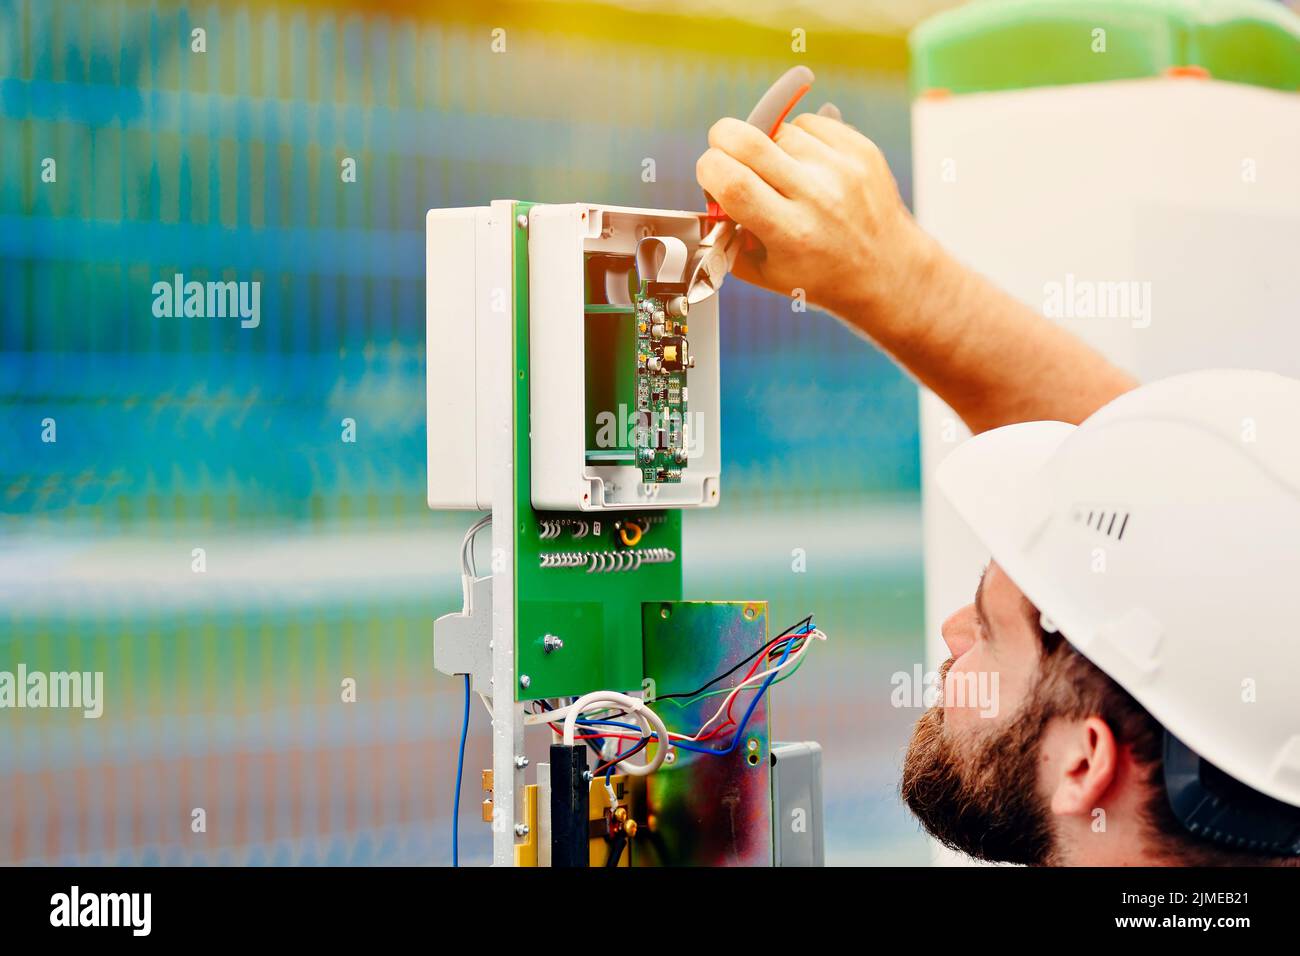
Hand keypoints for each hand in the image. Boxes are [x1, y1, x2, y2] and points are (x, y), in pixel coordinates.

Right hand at [696, 113, 926, 323]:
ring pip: (777, 129)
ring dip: (767, 146)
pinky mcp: (860, 150)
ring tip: (780, 175)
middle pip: (747, 140)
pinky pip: (809, 123)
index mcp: (789, 232)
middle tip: (726, 154)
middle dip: (723, 140)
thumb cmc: (820, 275)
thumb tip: (706, 199)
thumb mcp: (764, 273)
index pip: (730, 181)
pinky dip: (798, 139)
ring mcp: (842, 169)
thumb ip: (726, 239)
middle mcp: (817, 197)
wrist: (887, 271)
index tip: (710, 176)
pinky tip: (806, 166)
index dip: (708, 169)